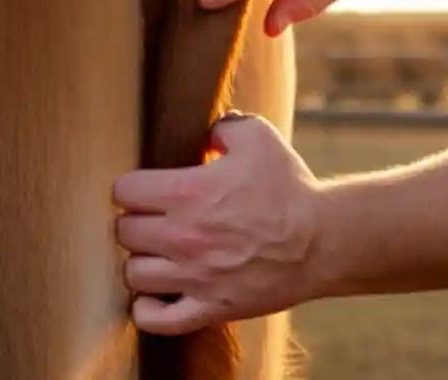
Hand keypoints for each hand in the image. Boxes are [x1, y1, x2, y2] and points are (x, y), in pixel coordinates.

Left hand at [112, 114, 323, 334]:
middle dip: (135, 222)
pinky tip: (157, 296)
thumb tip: (208, 132)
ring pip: (133, 274)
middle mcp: (182, 236)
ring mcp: (194, 277)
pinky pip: (156, 320)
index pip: (124, 191)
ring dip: (141, 262)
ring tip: (157, 255)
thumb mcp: (259, 138)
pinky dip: (148, 310)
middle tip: (153, 220)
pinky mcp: (210, 307)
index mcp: (187, 193)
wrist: (324, 239)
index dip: (132, 187)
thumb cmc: (291, 187)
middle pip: (124, 232)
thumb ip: (224, 127)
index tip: (145, 189)